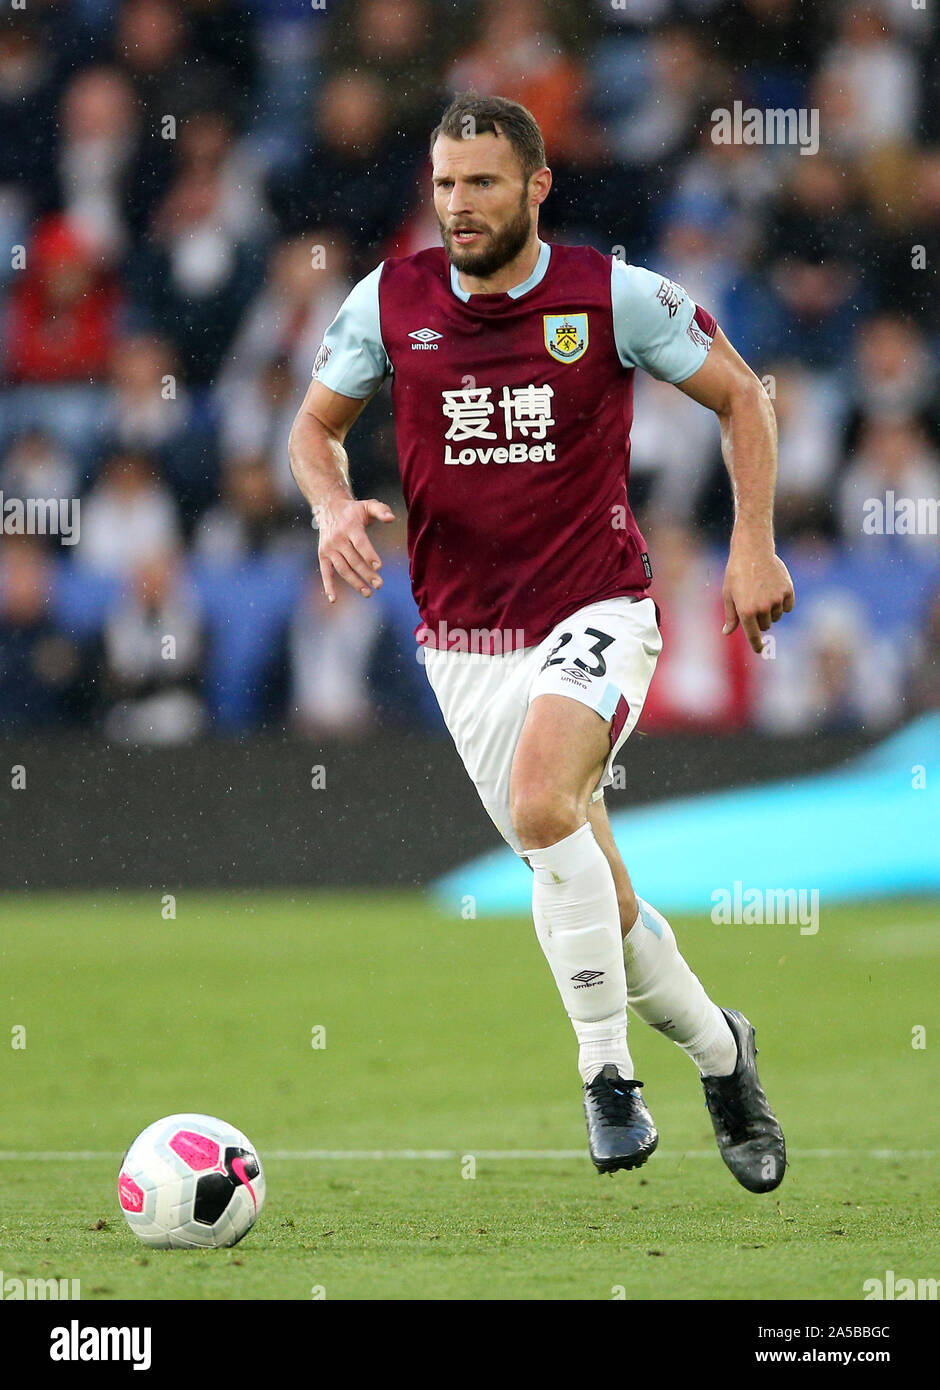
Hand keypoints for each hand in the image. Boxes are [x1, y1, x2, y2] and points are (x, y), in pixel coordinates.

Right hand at [316, 496, 395, 601]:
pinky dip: (328, 586)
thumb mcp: (368, 505)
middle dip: (366, 574)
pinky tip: (334, 599)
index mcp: (350, 527)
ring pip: (342, 569)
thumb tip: (392, 518)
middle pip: (353, 560)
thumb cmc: (354, 511)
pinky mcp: (323, 556)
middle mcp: (338, 539)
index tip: (379, 567)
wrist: (328, 508)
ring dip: (355, 582)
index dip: (369, 555)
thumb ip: (381, 510)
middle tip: (379, 585)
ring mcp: (329, 549)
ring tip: (368, 593)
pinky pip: (325, 573)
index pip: (360, 543)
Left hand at [722, 537, 794, 652]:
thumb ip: (730, 616)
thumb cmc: (736, 573)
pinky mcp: (788, 590)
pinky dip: (783, 603)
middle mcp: (762, 607)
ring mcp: (776, 599)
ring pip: (777, 616)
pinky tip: (774, 590)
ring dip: (771, 610)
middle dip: (760, 619)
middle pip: (765, 625)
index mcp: (746, 611)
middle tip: (754, 602)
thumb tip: (727, 632)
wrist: (753, 551)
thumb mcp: (728, 595)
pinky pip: (788, 607)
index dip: (757, 645)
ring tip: (762, 592)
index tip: (759, 650)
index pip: (754, 635)